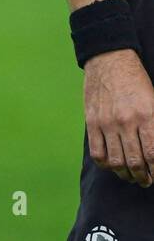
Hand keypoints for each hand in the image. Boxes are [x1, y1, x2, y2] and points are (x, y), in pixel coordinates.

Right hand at [84, 49, 153, 186]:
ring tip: (129, 175)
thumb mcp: (153, 101)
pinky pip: (97, 153)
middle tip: (145, 180)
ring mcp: (107, 122)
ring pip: (116, 161)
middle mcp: (126, 121)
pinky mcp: (92, 121)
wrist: (109, 59)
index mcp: (146, 115)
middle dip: (143, 177)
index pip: (153, 154)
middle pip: (135, 162)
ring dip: (125, 174)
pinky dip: (106, 164)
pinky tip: (112, 164)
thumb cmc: (136, 81)